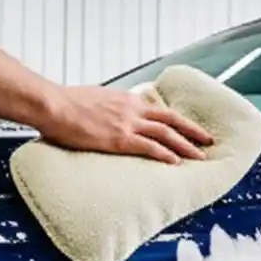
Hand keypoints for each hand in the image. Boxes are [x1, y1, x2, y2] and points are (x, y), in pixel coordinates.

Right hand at [34, 86, 213, 163]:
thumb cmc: (66, 103)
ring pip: (166, 134)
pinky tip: (176, 162)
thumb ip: (110, 107)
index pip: (159, 109)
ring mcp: (127, 123)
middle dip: (192, 130)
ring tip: (200, 156)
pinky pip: (149, 147)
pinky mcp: (119, 138)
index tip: (189, 127)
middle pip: (171, 119)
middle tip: (208, 140)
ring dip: (186, 145)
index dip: (177, 119)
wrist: (52, 105)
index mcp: (126, 99)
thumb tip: (113, 114)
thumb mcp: (95, 98)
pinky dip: (165, 154)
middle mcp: (131, 109)